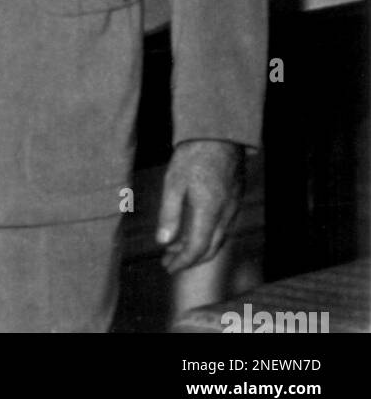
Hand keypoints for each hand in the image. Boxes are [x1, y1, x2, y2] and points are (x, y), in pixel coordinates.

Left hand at [156, 139, 244, 272]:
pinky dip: (207, 235)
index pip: (198, 248)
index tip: (167, 266)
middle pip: (211, 249)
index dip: (182, 262)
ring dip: (198, 248)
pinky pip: (223, 227)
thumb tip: (163, 241)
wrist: (220, 132)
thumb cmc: (194, 154)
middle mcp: (226, 214)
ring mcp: (233, 206)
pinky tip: (192, 230)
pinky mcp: (235, 198)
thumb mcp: (174, 182)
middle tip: (169, 262)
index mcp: (210, 211)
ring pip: (218, 239)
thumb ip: (169, 214)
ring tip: (175, 248)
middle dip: (189, 259)